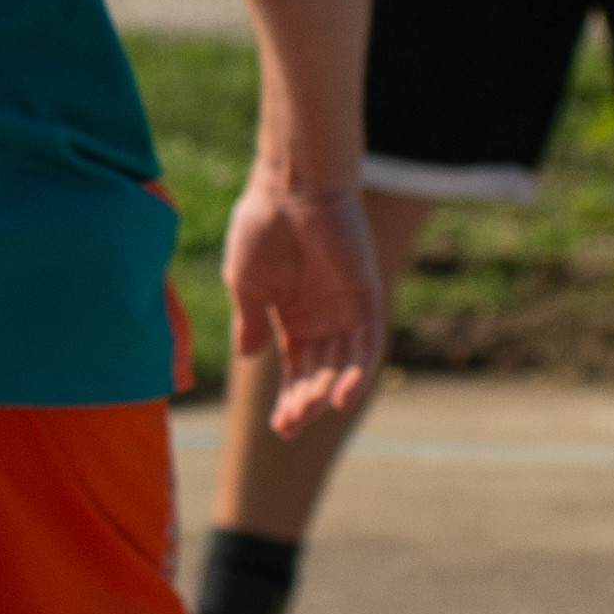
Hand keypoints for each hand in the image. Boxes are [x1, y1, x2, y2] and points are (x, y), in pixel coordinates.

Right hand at [224, 171, 384, 433]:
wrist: (291, 187)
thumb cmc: (261, 228)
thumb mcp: (245, 284)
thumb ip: (249, 322)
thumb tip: (249, 358)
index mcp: (293, 318)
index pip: (296, 370)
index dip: (290, 399)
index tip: (279, 426)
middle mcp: (324, 320)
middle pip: (320, 374)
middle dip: (306, 402)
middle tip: (290, 425)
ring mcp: (347, 311)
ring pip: (343, 366)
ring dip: (328, 393)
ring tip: (309, 414)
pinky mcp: (368, 299)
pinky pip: (368, 346)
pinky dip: (357, 373)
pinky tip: (341, 397)